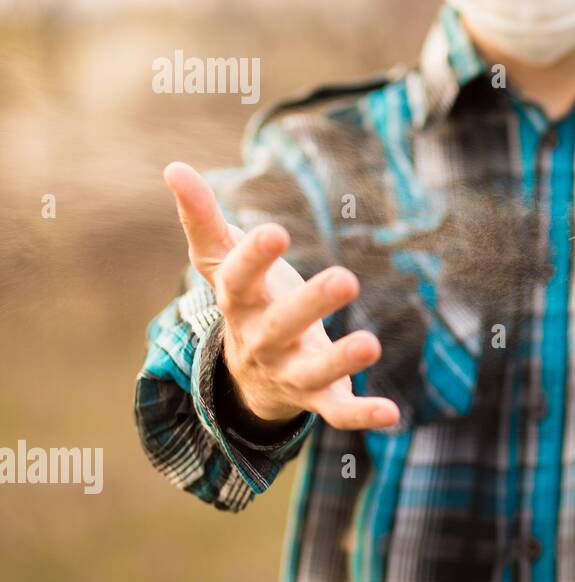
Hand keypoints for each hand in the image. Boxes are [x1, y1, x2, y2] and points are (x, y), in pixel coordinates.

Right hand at [163, 162, 398, 430]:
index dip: (254, 257)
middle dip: (311, 304)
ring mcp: (291, 371)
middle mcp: (263, 340)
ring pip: (313, 372)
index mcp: (240, 303)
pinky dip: (363, 415)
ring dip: (341, 360)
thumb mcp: (222, 262)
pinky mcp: (319, 397)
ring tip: (372, 344)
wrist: (250, 377)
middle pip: (282, 325)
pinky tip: (393, 414)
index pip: (239, 280)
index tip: (276, 230)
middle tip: (347, 278)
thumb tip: (174, 167)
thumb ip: (203, 219)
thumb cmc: (247, 301)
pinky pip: (338, 412)